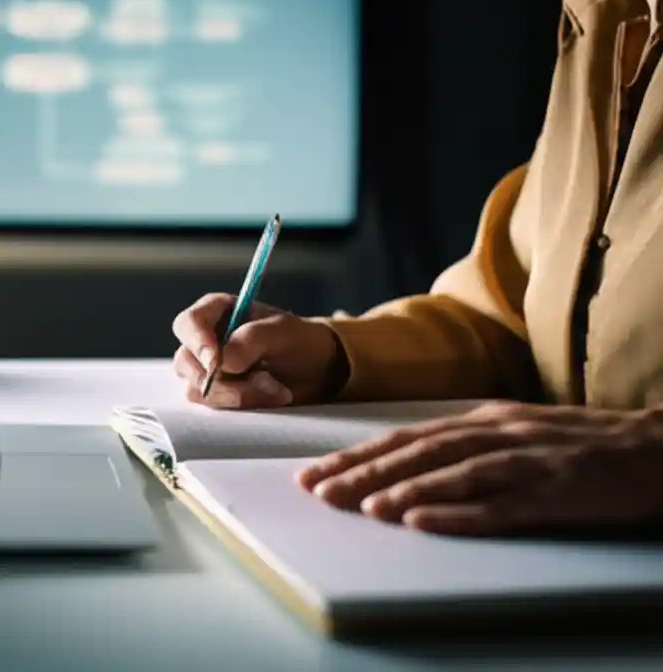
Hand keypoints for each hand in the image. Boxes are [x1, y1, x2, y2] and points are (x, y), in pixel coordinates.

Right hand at [172, 294, 346, 408]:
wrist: (317, 372)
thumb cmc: (299, 341)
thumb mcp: (283, 332)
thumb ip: (252, 339)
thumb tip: (222, 361)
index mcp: (216, 312)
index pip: (188, 324)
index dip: (197, 343)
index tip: (215, 362)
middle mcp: (205, 340)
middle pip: (187, 362)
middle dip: (224, 380)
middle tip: (265, 381)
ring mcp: (207, 370)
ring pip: (197, 390)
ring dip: (238, 394)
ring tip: (275, 389)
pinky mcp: (216, 394)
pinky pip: (213, 406)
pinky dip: (242, 405)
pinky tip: (268, 397)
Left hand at [297, 401, 662, 535]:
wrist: (658, 447)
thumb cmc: (582, 444)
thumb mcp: (517, 431)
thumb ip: (466, 443)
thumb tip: (407, 460)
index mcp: (484, 419)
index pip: (406, 436)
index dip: (357, 454)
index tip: (311, 472)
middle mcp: (498, 432)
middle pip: (417, 451)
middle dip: (362, 472)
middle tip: (317, 491)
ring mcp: (527, 460)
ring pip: (452, 472)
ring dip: (402, 489)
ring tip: (360, 506)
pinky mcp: (555, 490)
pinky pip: (500, 504)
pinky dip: (457, 513)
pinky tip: (422, 522)